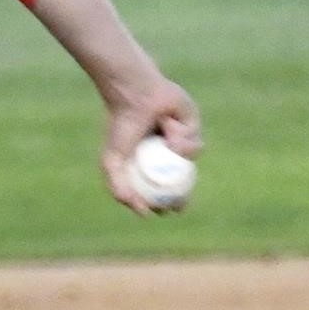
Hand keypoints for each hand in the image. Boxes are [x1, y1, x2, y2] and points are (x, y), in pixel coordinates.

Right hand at [99, 77, 200, 216]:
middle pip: (183, 181)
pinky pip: (195, 140)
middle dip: (184, 196)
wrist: (135, 96)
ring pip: (190, 159)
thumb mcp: (113, 163)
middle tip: (180, 203)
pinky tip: (168, 123)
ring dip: (178, 150)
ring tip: (163, 135)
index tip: (166, 211)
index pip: (162, 189)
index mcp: (150, 163)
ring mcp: (181, 140)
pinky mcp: (193, 125)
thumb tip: (143, 213)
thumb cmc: (121, 127)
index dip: (166, 203)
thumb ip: (120, 190)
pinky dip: (181, 135)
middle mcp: (167, 153)